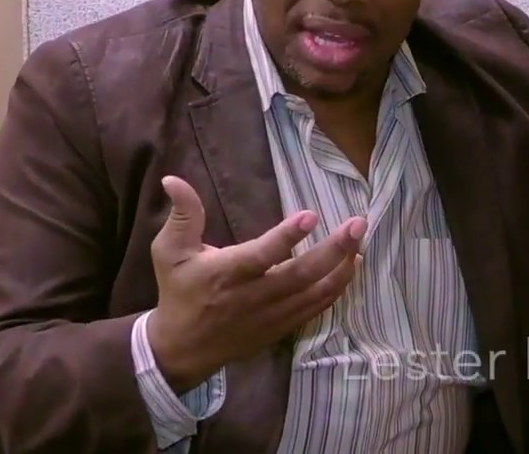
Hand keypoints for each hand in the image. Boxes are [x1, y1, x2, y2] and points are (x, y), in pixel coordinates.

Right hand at [145, 175, 364, 391]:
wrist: (182, 349)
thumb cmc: (178, 291)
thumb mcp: (169, 251)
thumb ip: (182, 215)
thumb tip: (173, 179)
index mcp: (226, 274)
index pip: (261, 255)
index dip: (286, 237)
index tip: (311, 215)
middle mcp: (254, 297)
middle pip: (301, 274)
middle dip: (334, 249)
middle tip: (359, 223)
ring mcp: (272, 316)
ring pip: (316, 293)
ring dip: (342, 268)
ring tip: (360, 242)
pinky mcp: (282, 328)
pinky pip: (317, 309)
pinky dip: (337, 288)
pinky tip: (351, 267)